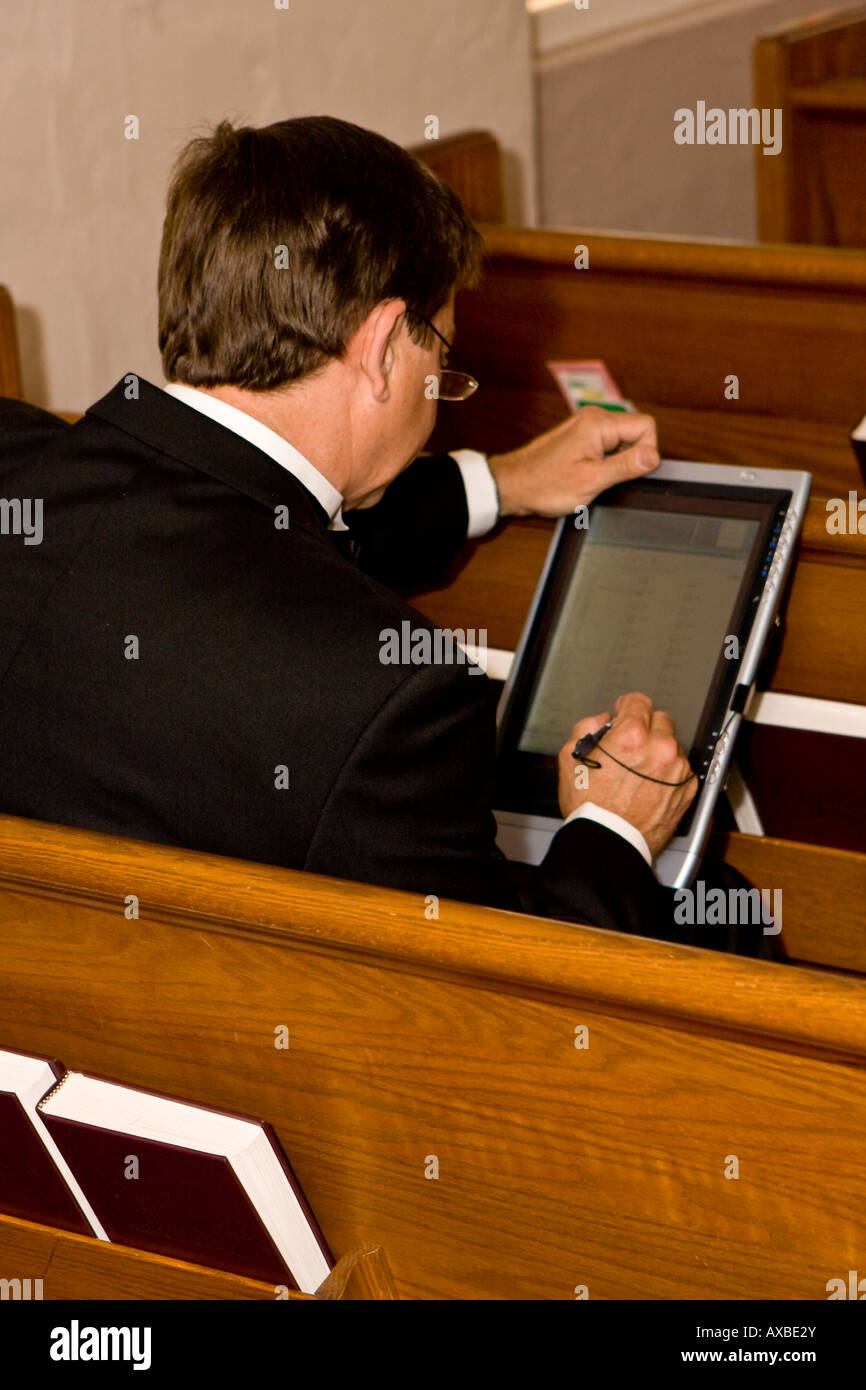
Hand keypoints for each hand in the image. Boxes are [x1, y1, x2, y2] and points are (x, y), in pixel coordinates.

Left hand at [487, 407, 659, 518]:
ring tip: (593, 477)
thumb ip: (625, 466)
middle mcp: (593, 418)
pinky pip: (607, 445)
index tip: (629, 472)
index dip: (646, 453)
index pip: (646, 427)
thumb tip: (654, 456)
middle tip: (607, 478)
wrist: (512, 485)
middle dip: (630, 459)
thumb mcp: (591, 481)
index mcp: (598, 423)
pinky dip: (604, 462)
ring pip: (622, 441)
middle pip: (636, 433)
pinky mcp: (580, 437)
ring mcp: (585, 426)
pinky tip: (587, 474)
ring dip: (616, 462)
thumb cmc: (544, 485)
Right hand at [557, 692, 697, 858]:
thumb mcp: (570, 759)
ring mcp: (677, 768)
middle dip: (645, 728)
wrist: (610, 842)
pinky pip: (681, 769)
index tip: (625, 712)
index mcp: (632, 735)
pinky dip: (669, 773)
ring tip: (639, 773)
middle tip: (630, 747)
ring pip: (672, 745)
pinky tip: (650, 786)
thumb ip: (585, 728)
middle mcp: (660, 747)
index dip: (626, 706)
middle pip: (660, 719)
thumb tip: (601, 721)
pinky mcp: (687, 788)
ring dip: (659, 751)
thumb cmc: (591, 807)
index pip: (638, 701)